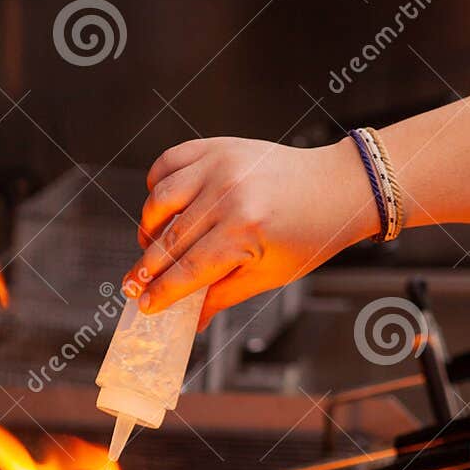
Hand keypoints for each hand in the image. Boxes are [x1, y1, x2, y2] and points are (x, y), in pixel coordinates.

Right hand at [123, 137, 379, 327]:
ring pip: (160, 201)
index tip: (144, 306)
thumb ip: (222, 296)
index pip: (187, 271)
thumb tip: (189, 323)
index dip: (161, 293)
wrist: (336, 187)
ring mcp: (221, 165)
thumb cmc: (308, 236)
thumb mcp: (268, 275)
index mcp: (245, 232)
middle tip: (133, 285)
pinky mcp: (218, 146)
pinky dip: (157, 185)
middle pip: (169, 241)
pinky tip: (162, 206)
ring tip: (151, 246)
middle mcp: (229, 195)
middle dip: (146, 268)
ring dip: (148, 228)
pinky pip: (169, 163)